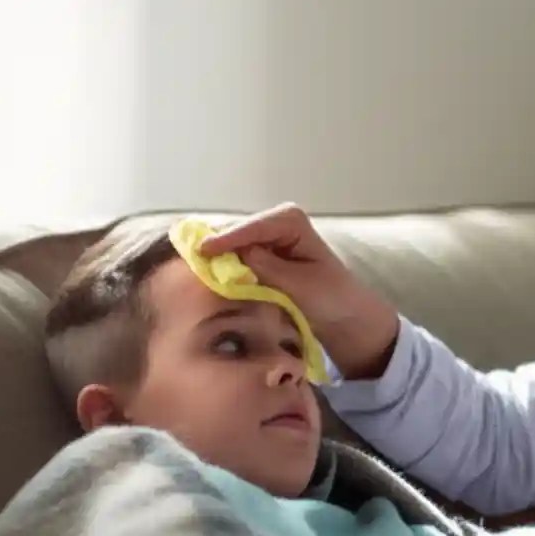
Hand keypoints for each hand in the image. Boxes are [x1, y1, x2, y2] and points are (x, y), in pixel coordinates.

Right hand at [201, 203, 399, 379]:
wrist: (344, 315)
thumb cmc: (329, 297)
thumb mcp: (296, 284)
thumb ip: (265, 268)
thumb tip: (234, 257)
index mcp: (290, 220)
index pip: (252, 228)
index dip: (226, 240)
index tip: (202, 251)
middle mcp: (275, 222)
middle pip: (235, 232)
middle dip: (216, 247)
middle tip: (190, 263)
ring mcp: (265, 238)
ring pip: (230, 245)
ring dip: (216, 258)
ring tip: (194, 270)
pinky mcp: (259, 256)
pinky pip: (234, 258)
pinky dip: (223, 267)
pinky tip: (208, 275)